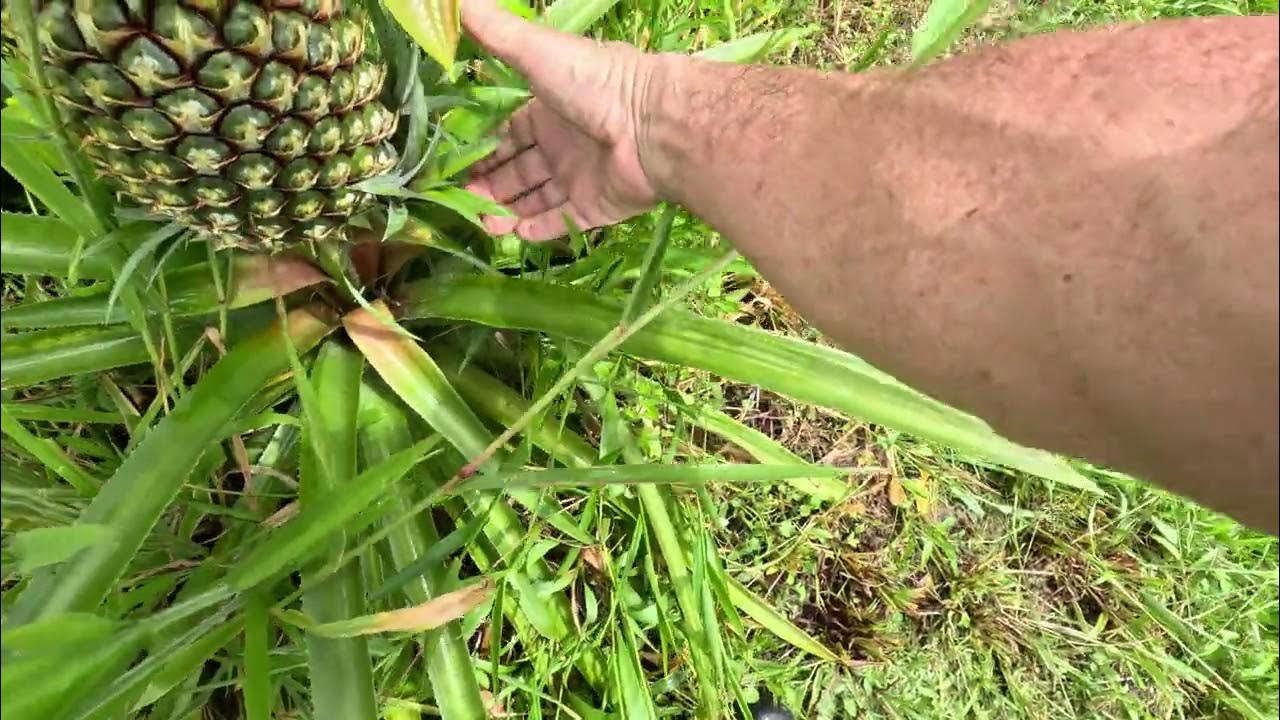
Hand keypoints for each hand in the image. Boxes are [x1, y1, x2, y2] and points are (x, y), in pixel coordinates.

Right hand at [462, 0, 660, 240]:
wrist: (653, 124)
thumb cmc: (595, 84)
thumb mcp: (538, 51)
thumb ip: (496, 31)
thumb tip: (453, 0)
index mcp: (550, 111)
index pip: (510, 134)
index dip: (484, 149)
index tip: (456, 164)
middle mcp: (564, 145)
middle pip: (519, 170)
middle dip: (490, 185)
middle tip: (463, 198)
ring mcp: (581, 178)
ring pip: (536, 199)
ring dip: (507, 211)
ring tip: (481, 222)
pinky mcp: (596, 208)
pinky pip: (562, 222)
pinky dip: (537, 230)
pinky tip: (511, 235)